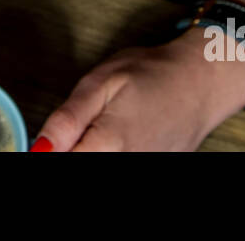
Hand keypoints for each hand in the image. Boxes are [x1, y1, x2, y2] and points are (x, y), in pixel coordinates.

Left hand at [30, 21, 244, 151]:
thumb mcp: (102, 82)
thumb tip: (40, 147)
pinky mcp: (156, 170)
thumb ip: (69, 119)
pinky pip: (122, 167)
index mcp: (110, 143)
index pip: (63, 162)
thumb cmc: (154, 74)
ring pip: (103, 166)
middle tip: (85, 129)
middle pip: (82, 167)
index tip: (53, 141)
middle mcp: (130, 164)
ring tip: (103, 131)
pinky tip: (119, 140)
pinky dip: (115, 153)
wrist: (203, 81)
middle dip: (74, 150)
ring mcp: (145, 168)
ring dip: (95, 151)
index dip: (52, 151)